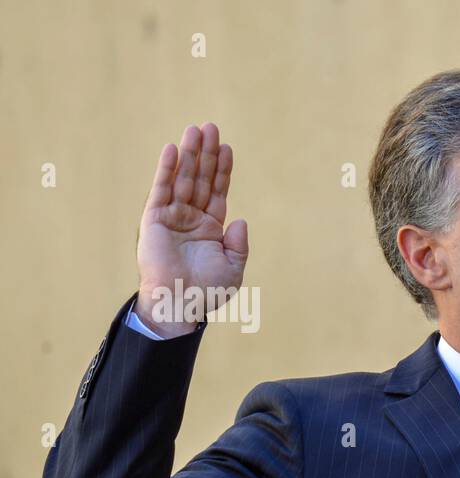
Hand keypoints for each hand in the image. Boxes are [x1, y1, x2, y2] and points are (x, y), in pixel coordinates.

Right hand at [135, 122, 247, 336]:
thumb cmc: (207, 292)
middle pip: (201, 178)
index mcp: (211, 228)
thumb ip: (239, 244)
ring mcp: (173, 216)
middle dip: (206, 154)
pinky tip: (173, 149)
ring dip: (189, 154)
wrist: (180, 303)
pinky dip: (167, 169)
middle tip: (211, 127)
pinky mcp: (154, 218)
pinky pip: (161, 189)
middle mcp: (192, 218)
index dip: (223, 170)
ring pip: (183, 179)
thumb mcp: (233, 267)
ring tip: (195, 130)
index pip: (218, 191)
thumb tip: (240, 220)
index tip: (227, 148)